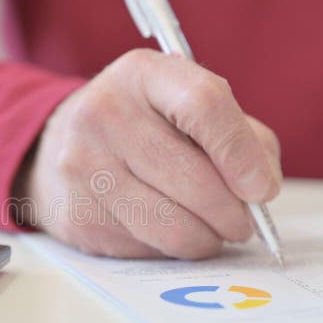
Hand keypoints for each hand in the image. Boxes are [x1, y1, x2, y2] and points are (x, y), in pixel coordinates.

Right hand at [14, 49, 281, 258]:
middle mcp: (103, 114)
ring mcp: (83, 167)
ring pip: (172, 226)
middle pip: (193, 179)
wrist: (60, 147)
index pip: (203, 105)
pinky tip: (164, 228)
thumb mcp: (186, 105)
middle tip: (243, 223)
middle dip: (233, 213)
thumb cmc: (143, 126)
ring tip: (210, 231)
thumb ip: (239, 135)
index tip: (262, 188)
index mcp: (141, 74)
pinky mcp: (77, 215)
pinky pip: (146, 248)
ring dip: (206, 239)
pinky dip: (169, 248)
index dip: (242, 153)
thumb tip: (261, 188)